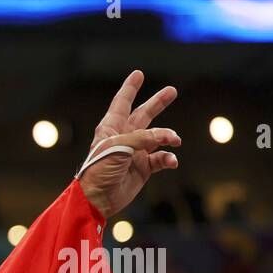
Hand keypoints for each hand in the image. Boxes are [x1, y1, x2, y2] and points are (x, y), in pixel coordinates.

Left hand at [78, 70, 180, 217]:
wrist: (97, 199)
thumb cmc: (99, 171)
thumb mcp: (118, 148)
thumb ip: (142, 138)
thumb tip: (165, 137)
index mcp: (111, 129)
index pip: (121, 104)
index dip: (130, 89)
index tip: (138, 74)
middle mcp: (124, 138)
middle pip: (143, 115)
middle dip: (157, 103)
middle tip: (172, 90)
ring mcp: (135, 153)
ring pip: (157, 137)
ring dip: (168, 136)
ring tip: (174, 139)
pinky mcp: (143, 168)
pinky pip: (161, 158)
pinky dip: (168, 158)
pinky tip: (171, 161)